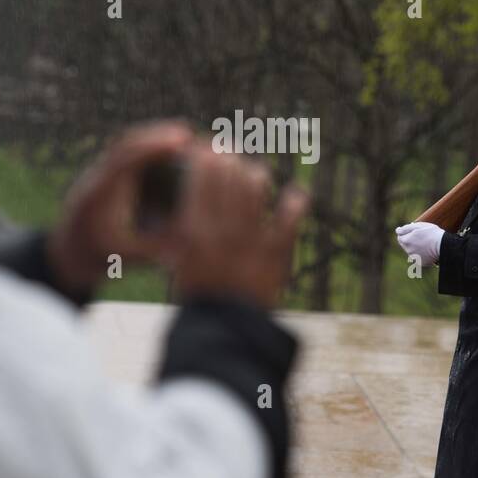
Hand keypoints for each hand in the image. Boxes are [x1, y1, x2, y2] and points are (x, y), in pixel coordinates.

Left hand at [48, 120, 192, 296]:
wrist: (68, 252)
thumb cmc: (98, 256)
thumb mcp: (127, 256)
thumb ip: (156, 248)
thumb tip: (189, 239)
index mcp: (100, 193)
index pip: (125, 160)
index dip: (153, 147)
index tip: (179, 140)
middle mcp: (97, 177)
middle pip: (124, 143)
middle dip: (155, 134)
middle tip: (185, 131)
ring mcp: (98, 173)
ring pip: (124, 144)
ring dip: (151, 137)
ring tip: (181, 136)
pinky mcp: (104, 174)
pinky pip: (124, 152)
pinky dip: (145, 147)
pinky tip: (169, 149)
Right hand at [168, 144, 308, 309]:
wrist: (226, 330)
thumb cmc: (200, 295)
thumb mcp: (180, 259)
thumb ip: (183, 228)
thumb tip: (188, 198)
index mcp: (193, 229)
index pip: (200, 174)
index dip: (204, 153)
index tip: (205, 147)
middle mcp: (221, 228)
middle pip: (228, 172)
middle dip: (229, 156)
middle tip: (230, 152)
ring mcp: (250, 238)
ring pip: (255, 186)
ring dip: (255, 174)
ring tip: (254, 174)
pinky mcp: (276, 252)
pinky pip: (290, 216)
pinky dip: (295, 201)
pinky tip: (296, 195)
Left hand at [395, 222, 443, 265]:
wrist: (443, 245)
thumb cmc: (431, 233)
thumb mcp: (418, 226)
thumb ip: (405, 228)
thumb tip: (397, 230)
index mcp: (406, 241)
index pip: (400, 237)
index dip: (406, 233)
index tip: (413, 231)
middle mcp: (408, 251)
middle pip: (405, 245)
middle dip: (410, 240)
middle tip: (421, 237)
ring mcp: (414, 258)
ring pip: (412, 251)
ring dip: (416, 247)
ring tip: (426, 243)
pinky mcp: (421, 263)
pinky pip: (418, 258)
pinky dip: (421, 254)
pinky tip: (428, 250)